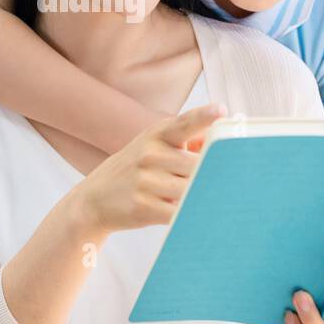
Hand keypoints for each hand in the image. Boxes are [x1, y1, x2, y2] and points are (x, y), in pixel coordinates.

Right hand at [74, 103, 226, 235]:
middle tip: (221, 181)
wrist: (94, 199)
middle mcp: (150, 154)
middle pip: (199, 165)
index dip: (204, 116)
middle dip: (211, 175)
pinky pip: (180, 212)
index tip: (221, 109)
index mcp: (157, 134)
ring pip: (192, 190)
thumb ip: (191, 141)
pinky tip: (189, 214)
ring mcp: (145, 181)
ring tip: (196, 198)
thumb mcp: (155, 146)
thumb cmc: (137, 170)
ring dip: (200, 196)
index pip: (185, 123)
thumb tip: (228, 139)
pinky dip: (191, 214)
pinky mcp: (144, 207)